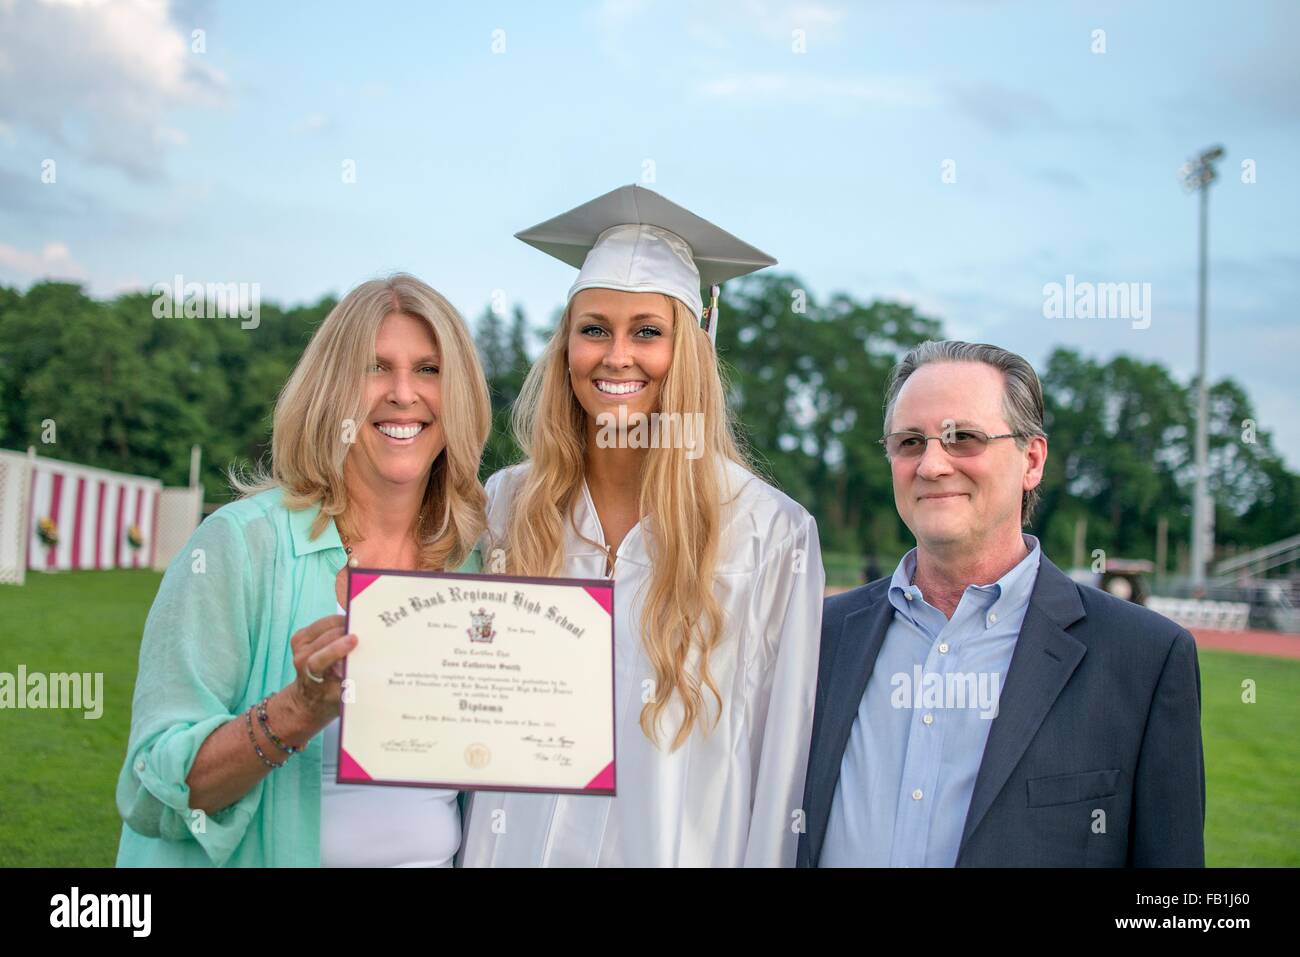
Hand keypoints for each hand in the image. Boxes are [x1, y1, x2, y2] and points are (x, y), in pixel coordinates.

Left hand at [288, 614, 356, 728]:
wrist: (307, 697)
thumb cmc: (329, 697)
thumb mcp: (342, 697)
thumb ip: (351, 682)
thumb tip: (370, 668)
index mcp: (310, 676)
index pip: (319, 660)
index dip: (336, 649)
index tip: (354, 640)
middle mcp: (300, 659)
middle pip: (326, 637)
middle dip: (347, 631)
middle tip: (366, 629)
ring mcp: (298, 645)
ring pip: (326, 625)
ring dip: (343, 624)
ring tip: (359, 626)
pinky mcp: (300, 636)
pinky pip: (323, 622)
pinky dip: (337, 622)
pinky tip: (347, 627)